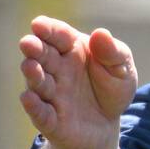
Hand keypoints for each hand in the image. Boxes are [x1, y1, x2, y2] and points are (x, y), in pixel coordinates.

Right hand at [18, 16, 138, 148]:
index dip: (48, 29)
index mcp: (72, 50)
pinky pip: (40, 113)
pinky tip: (28, 98)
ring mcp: (51, 95)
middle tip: (28, 43)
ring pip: (38, 83)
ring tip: (30, 66)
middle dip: (35, 49)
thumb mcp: (122, 68)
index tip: (39, 24)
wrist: (109, 124)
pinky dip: (33, 106)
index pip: (58, 35)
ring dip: (33, 75)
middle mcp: (56, 70)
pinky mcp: (50, 120)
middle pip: (43, 56)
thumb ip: (113, 52)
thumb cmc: (112, 88)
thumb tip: (101, 34)